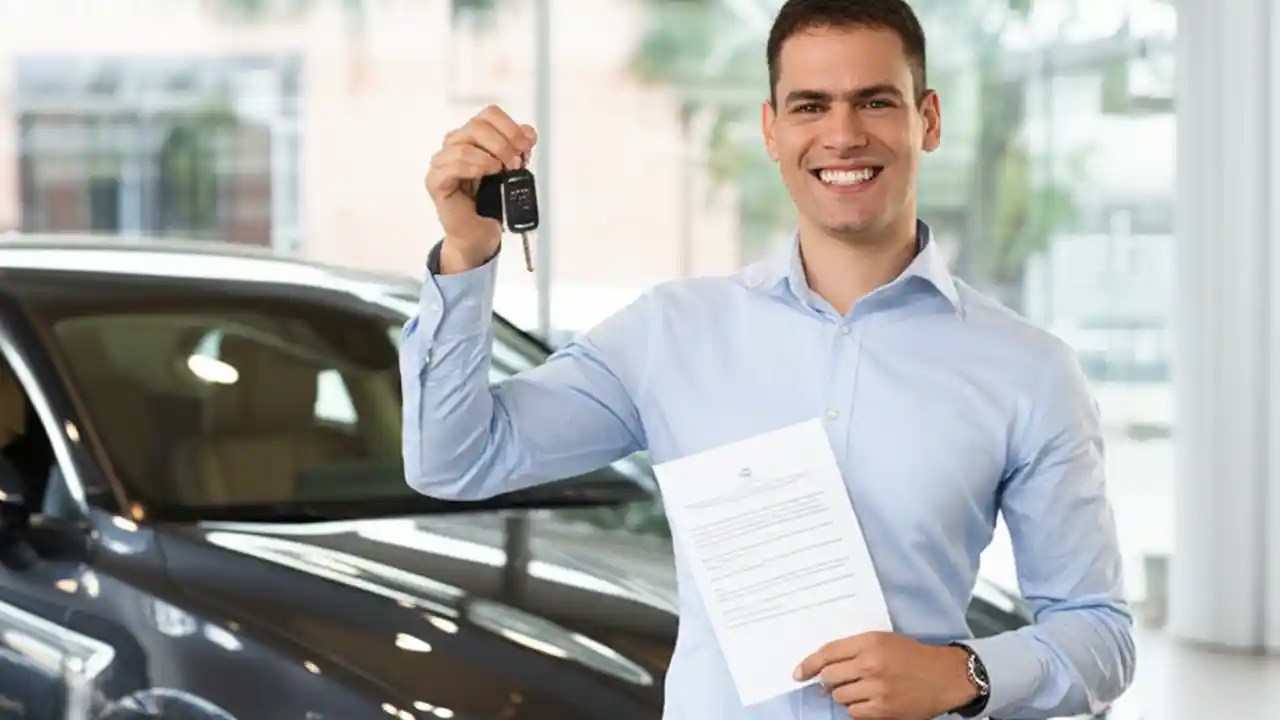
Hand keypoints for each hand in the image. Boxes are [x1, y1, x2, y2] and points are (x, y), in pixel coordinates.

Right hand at [424, 104, 536, 272]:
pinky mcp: (436, 180)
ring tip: (503, 171)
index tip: (526, 147)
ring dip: (491, 155)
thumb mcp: (513, 170)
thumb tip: (528, 133)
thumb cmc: (492, 202)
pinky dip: (474, 166)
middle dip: (504, 143)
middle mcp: (455, 144)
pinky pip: (452, 164)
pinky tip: (488, 173)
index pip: (490, 115)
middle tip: (515, 163)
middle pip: (478, 125)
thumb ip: (519, 149)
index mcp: (473, 136)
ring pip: (464, 142)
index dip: (512, 128)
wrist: (480, 233)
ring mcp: (443, 161)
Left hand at [793, 632, 976, 719]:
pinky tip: (870, 700)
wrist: (944, 676)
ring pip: (839, 696)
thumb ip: (853, 649)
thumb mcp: (882, 640)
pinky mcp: (884, 710)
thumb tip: (822, 667)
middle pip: (829, 677)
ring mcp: (877, 689)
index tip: (798, 673)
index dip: (808, 664)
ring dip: (844, 694)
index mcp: (870, 642)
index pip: (828, 653)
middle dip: (828, 681)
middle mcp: (871, 665)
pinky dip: (857, 708)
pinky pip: (854, 712)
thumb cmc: (911, 655)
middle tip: (837, 681)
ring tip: (861, 689)